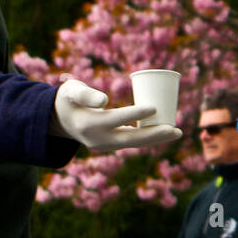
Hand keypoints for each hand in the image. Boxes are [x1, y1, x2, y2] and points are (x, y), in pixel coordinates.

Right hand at [50, 78, 182, 150]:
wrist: (59, 119)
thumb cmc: (69, 98)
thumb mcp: (72, 91)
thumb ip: (86, 94)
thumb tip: (104, 101)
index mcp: (89, 124)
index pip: (116, 119)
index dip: (135, 114)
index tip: (154, 108)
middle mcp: (98, 139)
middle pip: (131, 138)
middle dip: (154, 134)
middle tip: (175, 128)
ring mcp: (105, 146)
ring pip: (134, 143)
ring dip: (156, 139)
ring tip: (177, 132)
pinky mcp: (110, 146)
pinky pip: (132, 142)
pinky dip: (149, 138)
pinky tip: (166, 132)